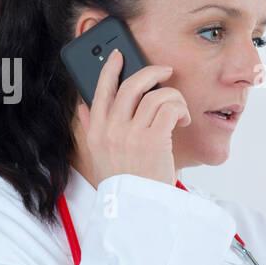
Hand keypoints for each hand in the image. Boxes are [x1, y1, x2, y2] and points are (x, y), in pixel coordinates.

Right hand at [75, 49, 190, 186]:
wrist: (136, 209)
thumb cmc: (123, 184)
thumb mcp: (98, 157)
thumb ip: (90, 130)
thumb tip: (82, 108)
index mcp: (96, 132)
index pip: (100, 90)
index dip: (110, 68)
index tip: (119, 55)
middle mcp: (111, 130)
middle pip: (131, 85)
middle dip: (151, 72)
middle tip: (165, 71)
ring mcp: (131, 134)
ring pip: (155, 95)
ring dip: (173, 97)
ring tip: (179, 111)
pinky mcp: (153, 140)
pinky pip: (169, 108)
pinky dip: (181, 109)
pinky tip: (183, 121)